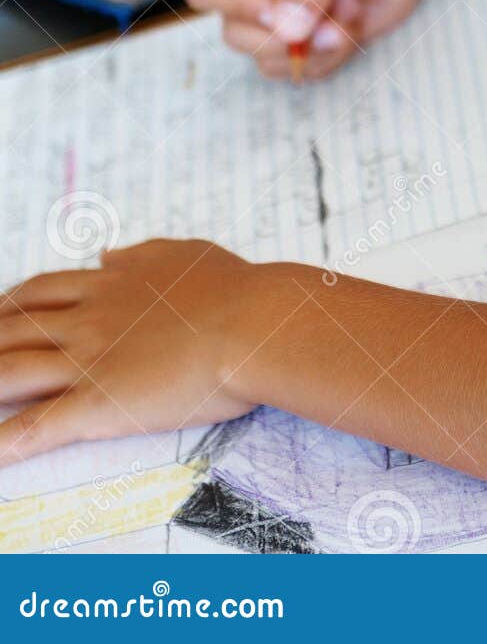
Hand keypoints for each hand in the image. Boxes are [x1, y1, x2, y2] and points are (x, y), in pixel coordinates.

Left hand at [0, 240, 258, 466]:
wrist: (253, 323)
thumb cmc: (232, 288)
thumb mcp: (182, 254)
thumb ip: (140, 255)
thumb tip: (107, 255)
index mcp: (108, 284)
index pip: (39, 291)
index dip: (8, 304)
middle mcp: (89, 319)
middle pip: (12, 328)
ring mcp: (90, 360)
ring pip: (11, 372)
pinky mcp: (100, 402)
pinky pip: (40, 426)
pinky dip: (8, 442)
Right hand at [184, 0, 434, 80]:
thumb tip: (284, 26)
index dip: (235, 6)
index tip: (279, 12)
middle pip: (236, 34)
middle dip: (287, 36)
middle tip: (335, 11)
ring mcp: (279, 18)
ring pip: (268, 59)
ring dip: (316, 48)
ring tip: (350, 8)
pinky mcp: (304, 42)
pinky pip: (301, 70)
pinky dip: (331, 57)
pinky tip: (352, 24)